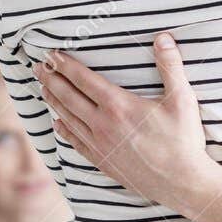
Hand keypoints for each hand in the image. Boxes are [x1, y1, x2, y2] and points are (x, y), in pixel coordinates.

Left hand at [35, 35, 221, 214]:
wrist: (182, 183)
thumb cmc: (183, 140)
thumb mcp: (182, 99)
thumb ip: (170, 66)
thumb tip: (163, 37)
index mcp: (118, 106)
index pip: (83, 80)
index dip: (65, 65)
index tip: (52, 54)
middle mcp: (103, 125)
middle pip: (69, 97)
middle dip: (51, 79)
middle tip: (38, 67)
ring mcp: (101, 145)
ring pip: (68, 118)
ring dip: (53, 101)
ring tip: (43, 88)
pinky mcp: (104, 162)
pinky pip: (76, 143)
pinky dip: (64, 130)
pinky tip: (58, 123)